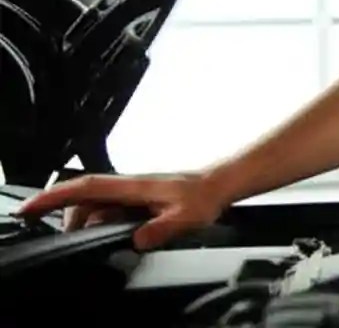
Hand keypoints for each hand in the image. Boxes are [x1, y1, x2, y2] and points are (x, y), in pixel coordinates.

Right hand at [15, 172, 227, 250]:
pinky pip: (109, 211)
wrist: (220, 184)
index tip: (31, 208)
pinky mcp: (136, 200)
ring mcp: (130, 193)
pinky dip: (102, 224)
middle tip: (71, 242)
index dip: (55, 197)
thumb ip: (160, 229)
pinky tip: (112, 237)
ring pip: (95, 207)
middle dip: (70, 220)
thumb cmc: (204, 195)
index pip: (85, 188)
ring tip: (92, 242)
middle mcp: (127, 187)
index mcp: (132, 187)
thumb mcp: (185, 216)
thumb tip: (136, 241)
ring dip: (88, 224)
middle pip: (82, 201)